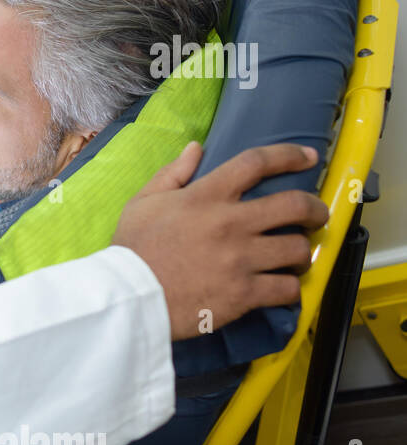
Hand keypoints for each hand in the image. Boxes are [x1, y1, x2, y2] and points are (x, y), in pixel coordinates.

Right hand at [112, 142, 328, 340]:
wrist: (128, 296)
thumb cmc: (132, 248)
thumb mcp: (143, 202)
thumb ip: (172, 174)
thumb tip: (195, 148)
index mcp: (206, 196)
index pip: (256, 163)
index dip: (288, 155)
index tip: (307, 156)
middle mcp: (231, 223)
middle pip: (295, 205)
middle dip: (315, 209)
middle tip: (316, 216)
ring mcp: (241, 259)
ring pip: (298, 249)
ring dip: (302, 253)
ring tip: (295, 258)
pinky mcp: (244, 293)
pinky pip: (288, 288)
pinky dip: (290, 288)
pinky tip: (283, 288)